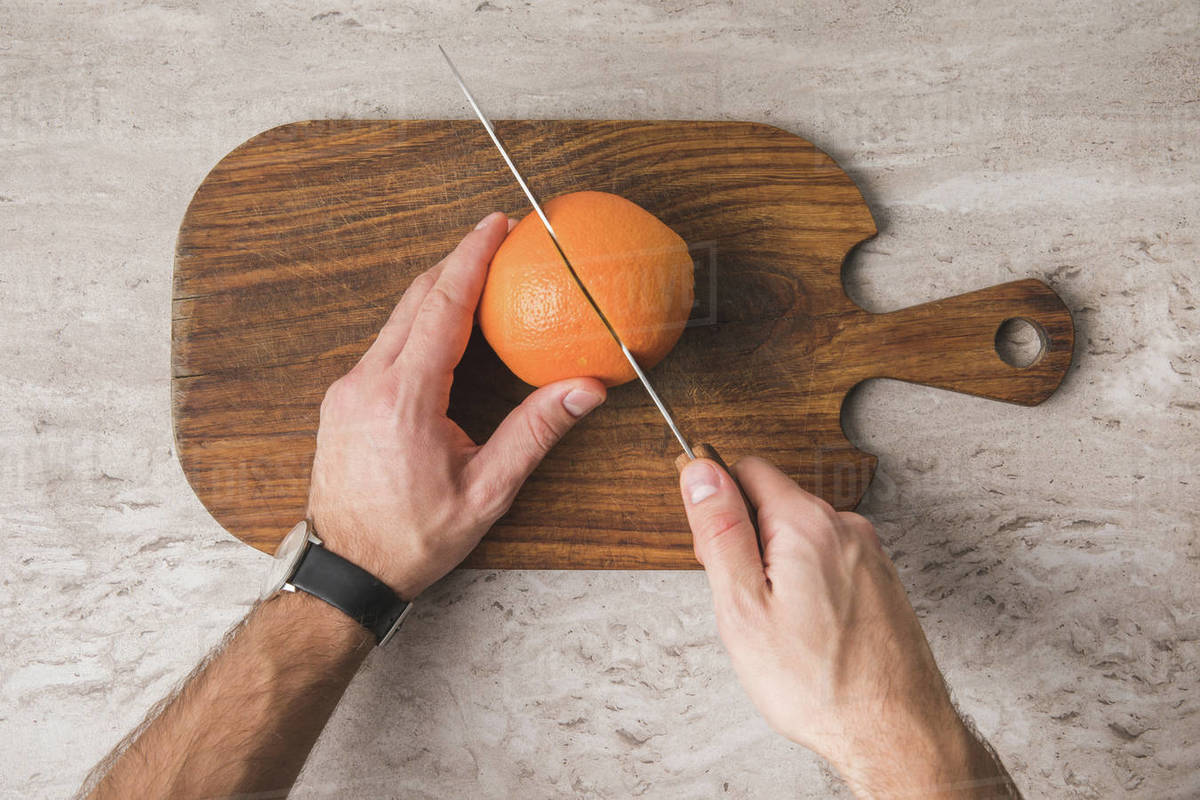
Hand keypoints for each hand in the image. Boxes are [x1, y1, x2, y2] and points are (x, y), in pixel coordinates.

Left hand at [307, 212, 606, 599]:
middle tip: (498, 239)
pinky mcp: (342, 399)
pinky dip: (419, 321)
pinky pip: (384, 342)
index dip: (472, 257)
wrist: (345, 570)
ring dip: (438, 290)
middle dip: (458, 261)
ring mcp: (347, 389)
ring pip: (396, 318)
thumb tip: (584, 390)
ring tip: (479, 276)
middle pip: (417, 298)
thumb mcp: (485, 492)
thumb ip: (535, 433)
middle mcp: (367, 382)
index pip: (443, 305)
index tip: (497, 224)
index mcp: (404, 398)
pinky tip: (446, 327)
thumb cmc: (411, 538)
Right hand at [679, 457, 1015, 797]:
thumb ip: (720, 529)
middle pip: (774, 503)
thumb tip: (701, 473)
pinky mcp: (879, 581)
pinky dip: (808, 586)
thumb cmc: (818, 683)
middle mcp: (846, 527)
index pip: (747, 469)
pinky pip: (828, 562)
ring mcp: (869, 554)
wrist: (894, 734)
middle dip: (747, 542)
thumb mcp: (743, 605)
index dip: (718, 505)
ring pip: (801, 537)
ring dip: (778, 568)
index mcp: (807, 523)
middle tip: (746, 604)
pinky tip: (808, 632)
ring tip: (780, 626)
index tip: (713, 548)